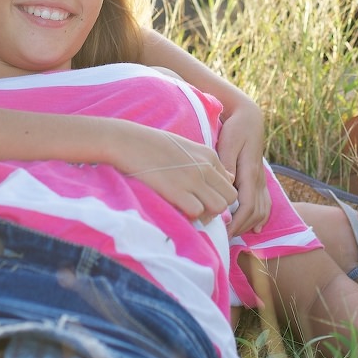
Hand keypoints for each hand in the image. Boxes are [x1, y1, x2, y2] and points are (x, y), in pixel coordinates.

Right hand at [120, 126, 236, 223]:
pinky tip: (176, 210)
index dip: (218, 194)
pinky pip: (197, 211)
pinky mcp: (177, 190)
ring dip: (206, 214)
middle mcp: (205, 166)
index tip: (202, 198)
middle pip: (229, 196)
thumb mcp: (184, 146)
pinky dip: (189, 216)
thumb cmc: (151, 145)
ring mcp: (192, 179)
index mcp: (208, 155)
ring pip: (219, 206)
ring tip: (187, 211)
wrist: (127, 141)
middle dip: (217, 207)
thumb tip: (219, 180)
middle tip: (198, 208)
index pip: (229, 182)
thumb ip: (203, 162)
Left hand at [216, 99, 270, 235]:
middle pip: (255, 213)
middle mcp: (259, 180)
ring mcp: (261, 180)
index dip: (237, 223)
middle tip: (223, 238)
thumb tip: (227, 183)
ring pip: (262, 210)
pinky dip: (261, 218)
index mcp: (250, 173)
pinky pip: (266, 202)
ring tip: (234, 234)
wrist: (249, 118)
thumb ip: (227, 164)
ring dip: (250, 225)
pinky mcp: (260, 179)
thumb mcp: (228, 143)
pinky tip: (256, 228)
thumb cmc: (236, 129)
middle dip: (241, 228)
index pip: (248, 206)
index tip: (223, 233)